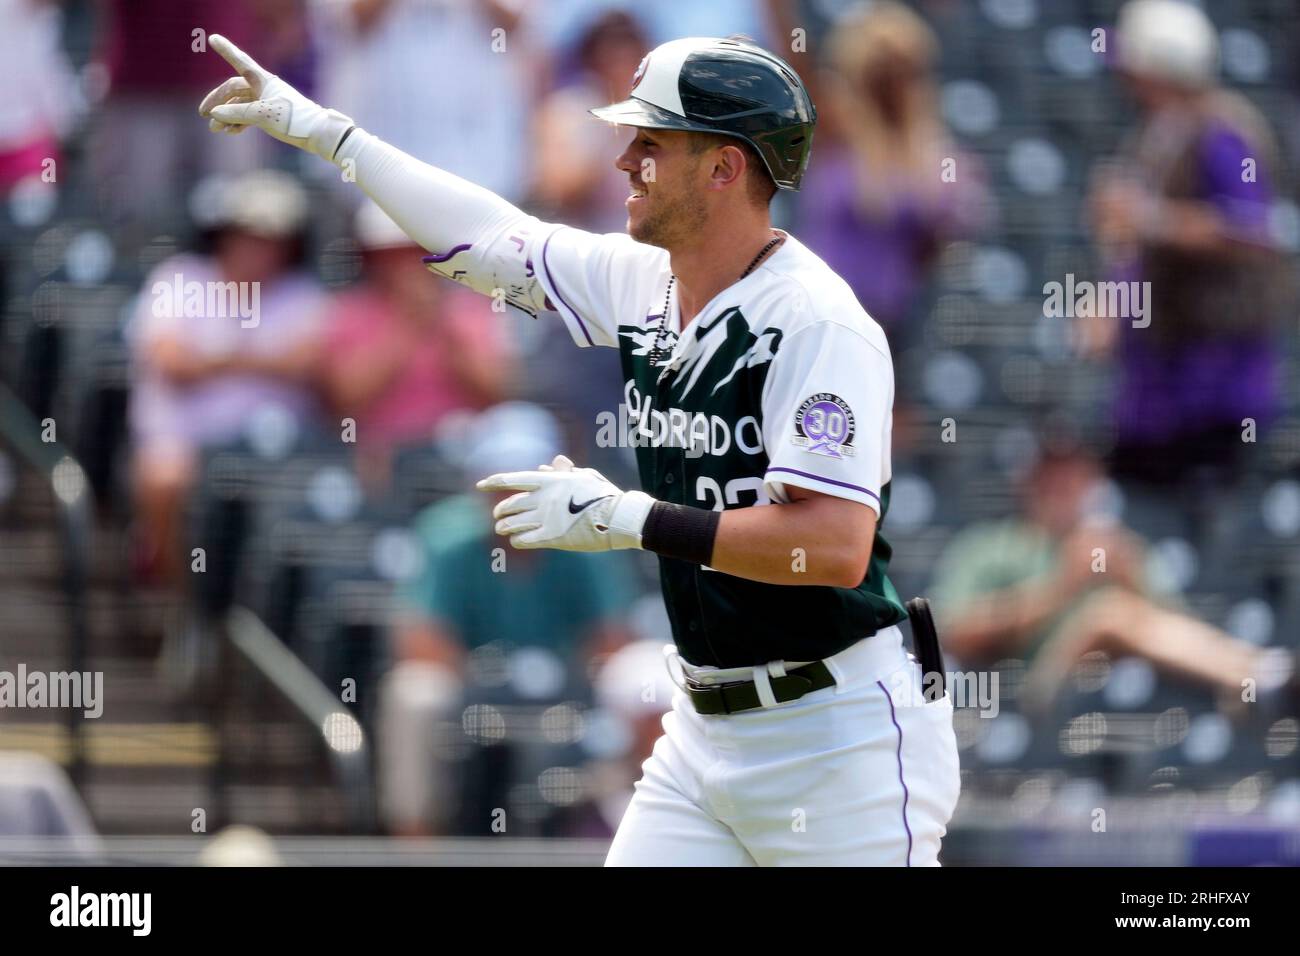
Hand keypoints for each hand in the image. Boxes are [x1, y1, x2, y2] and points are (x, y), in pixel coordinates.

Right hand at [198, 34, 353, 159]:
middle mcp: (264, 88)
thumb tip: (215, 114)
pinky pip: (250, 116)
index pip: (240, 62)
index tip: (213, 38)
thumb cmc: (294, 120)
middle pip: (234, 89)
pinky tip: (231, 133)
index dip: (227, 51)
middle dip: (219, 101)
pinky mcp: (272, 116)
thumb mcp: (262, 115)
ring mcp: (268, 102)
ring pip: (241, 105)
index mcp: (263, 81)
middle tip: (203, 114)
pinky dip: (239, 123)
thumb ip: (237, 113)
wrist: (318, 134)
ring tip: (215, 130)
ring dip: (227, 116)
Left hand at [476, 455, 653, 551]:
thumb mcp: (585, 477)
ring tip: (502, 529)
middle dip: (501, 510)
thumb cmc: (604, 495)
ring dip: (505, 527)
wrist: (619, 517)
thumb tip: (549, 464)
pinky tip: (516, 541)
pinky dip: (517, 540)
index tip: (480, 485)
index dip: (494, 482)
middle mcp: (544, 497)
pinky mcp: (552, 537)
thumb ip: (564, 471)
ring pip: (513, 523)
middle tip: (498, 515)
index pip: (513, 479)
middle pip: (510, 504)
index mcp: (550, 480)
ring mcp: (547, 518)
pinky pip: (525, 540)